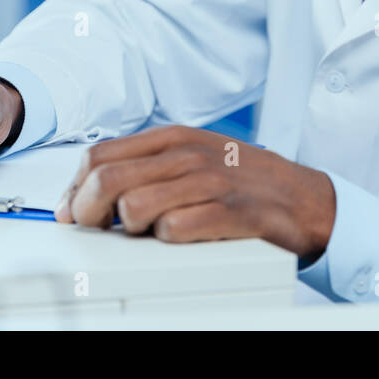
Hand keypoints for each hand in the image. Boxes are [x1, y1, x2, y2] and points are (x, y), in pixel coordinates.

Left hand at [55, 126, 336, 260]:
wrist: (306, 199)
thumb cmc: (244, 181)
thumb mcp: (193, 158)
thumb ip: (145, 168)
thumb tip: (84, 192)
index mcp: (173, 138)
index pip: (99, 155)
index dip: (74, 188)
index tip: (72, 213)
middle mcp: (188, 155)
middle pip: (107, 180)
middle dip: (88, 212)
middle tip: (96, 230)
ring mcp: (210, 183)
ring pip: (134, 207)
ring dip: (130, 229)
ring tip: (147, 233)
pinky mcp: (231, 214)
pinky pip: (174, 231)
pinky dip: (168, 241)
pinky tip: (180, 238)